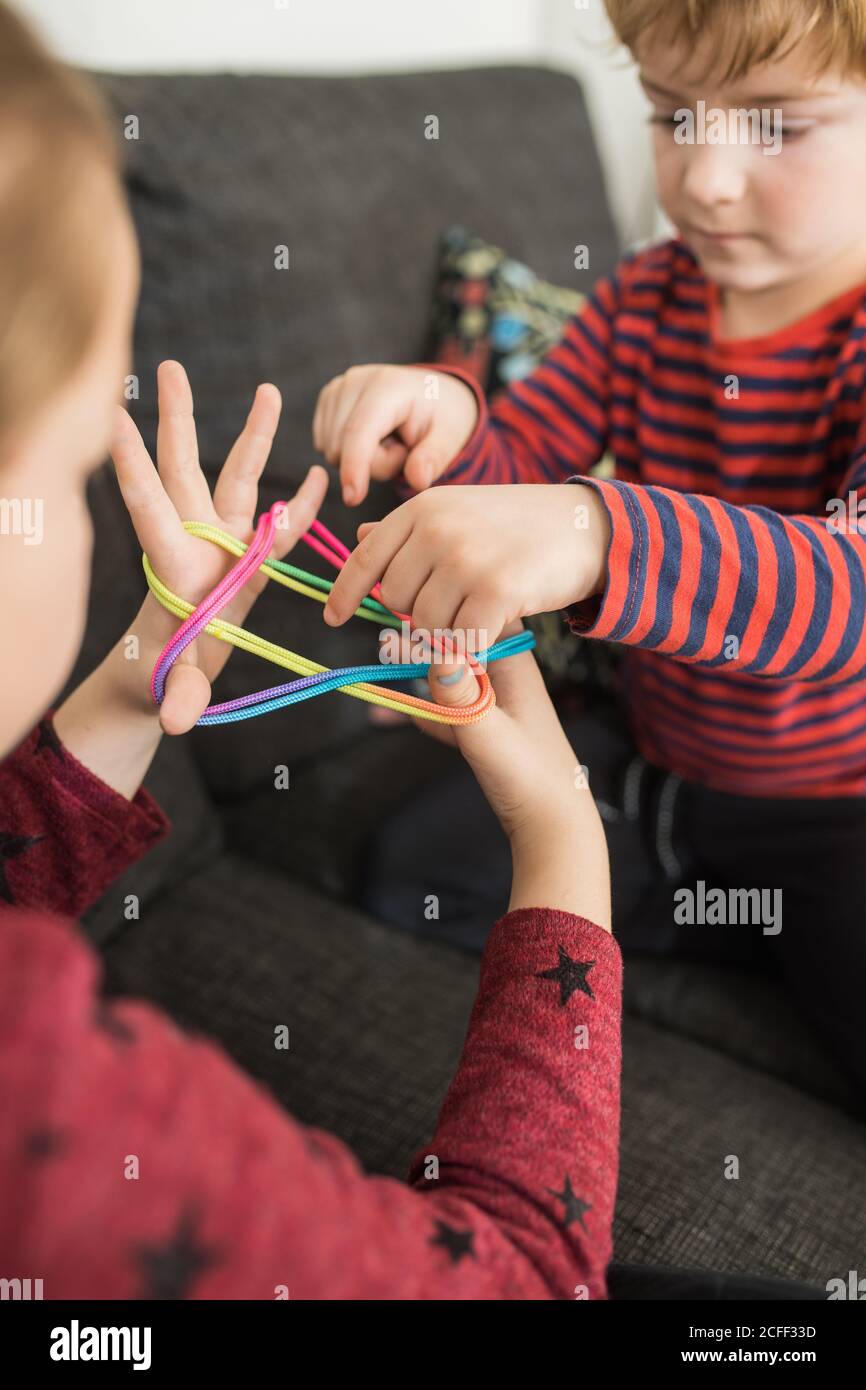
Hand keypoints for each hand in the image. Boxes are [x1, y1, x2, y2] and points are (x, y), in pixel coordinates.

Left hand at [109, 360, 329, 733]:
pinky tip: (322, 476)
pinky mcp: (248, 558)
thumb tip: (175, 724)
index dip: (133, 465)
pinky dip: (299, 502)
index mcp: (172, 564)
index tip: (114, 417)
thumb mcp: (170, 685)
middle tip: (168, 366)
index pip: (149, 506)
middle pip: (184, 468)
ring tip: (270, 391)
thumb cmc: (160, 675)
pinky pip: (280, 523)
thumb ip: (177, 698)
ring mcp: (223, 543)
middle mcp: (194, 540)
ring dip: (254, 437)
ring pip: (237, 479)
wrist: (167, 671)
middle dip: (177, 419)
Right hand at [312, 364, 476, 505]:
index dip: (354, 466)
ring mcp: (337, 387)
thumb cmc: (440, 416)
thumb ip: (434, 458)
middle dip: (374, 464)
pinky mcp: (327, 398)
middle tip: (403, 449)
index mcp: (388, 386)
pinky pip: (325, 445)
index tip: (353, 499)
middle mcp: (355, 380)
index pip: (360, 431)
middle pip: (344, 447)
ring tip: (390, 440)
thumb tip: (418, 480)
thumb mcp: (450, 436)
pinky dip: (348, 450)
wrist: (428, 393)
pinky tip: (372, 436)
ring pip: (332, 449)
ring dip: (362, 458)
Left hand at [323, 484, 609, 653]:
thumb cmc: (518, 525)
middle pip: (396, 599)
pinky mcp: (495, 591)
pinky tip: (491, 632)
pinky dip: (471, 647)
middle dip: (419, 612)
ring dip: (450, 630)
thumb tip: (357, 540)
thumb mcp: (458, 511)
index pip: (366, 556)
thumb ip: (410, 531)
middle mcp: (436, 529)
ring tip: (481, 610)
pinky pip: (460, 640)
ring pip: (426, 625)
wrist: (586, 528)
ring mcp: (464, 559)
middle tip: (458, 604)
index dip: (345, 592)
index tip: (333, 618)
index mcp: (421, 507)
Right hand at [426, 623, 609, 928]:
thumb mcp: (488, 734)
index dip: (429, 608)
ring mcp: (490, 691)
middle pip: (448, 634)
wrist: (551, 822)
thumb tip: (437, 650)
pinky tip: (412, 721)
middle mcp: (500, 664)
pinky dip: (426, 710)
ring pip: (442, 667)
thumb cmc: (528, 777)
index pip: (467, 605)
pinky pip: (443, 701)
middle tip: (392, 658)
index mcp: (509, 654)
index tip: (396, 624)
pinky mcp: (481, 717)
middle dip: (417, 644)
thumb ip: (460, 696)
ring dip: (419, 677)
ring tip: (396, 686)